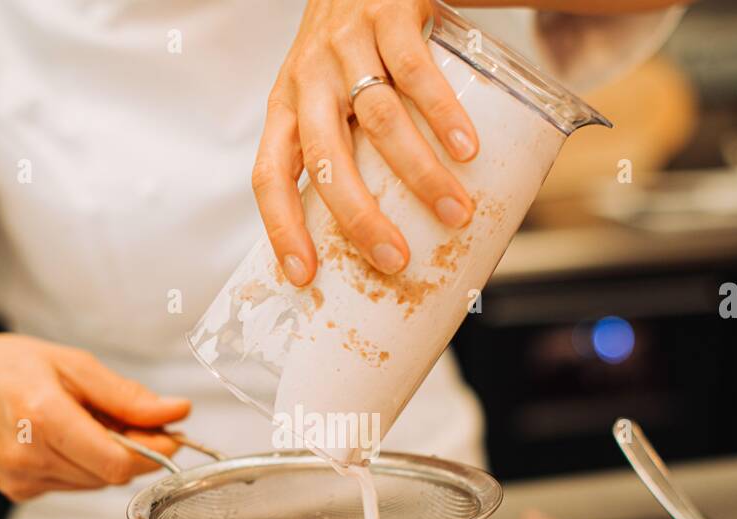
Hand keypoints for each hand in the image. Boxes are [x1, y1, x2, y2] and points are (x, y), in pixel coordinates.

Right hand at [0, 333, 189, 500]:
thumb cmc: (7, 366)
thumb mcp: (72, 364)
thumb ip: (126, 395)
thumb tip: (175, 412)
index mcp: (42, 417)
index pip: (116, 461)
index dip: (153, 452)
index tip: (172, 434)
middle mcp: (27, 456)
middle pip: (111, 474)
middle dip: (134, 450)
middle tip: (133, 418)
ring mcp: (20, 479)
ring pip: (95, 483)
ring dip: (109, 457)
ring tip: (90, 420)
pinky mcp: (17, 491)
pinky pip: (73, 484)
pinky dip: (84, 464)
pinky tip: (67, 437)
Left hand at [253, 0, 478, 285]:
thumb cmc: (353, 47)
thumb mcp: (327, 94)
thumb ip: (346, 148)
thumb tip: (385, 232)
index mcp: (286, 107)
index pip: (269, 175)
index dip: (281, 228)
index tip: (305, 275)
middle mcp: (307, 78)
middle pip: (327, 158)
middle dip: (360, 218)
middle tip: (396, 261)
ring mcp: (344, 44)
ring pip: (378, 119)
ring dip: (419, 174)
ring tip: (455, 213)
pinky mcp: (386, 13)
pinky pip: (415, 71)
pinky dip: (443, 114)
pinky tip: (467, 149)